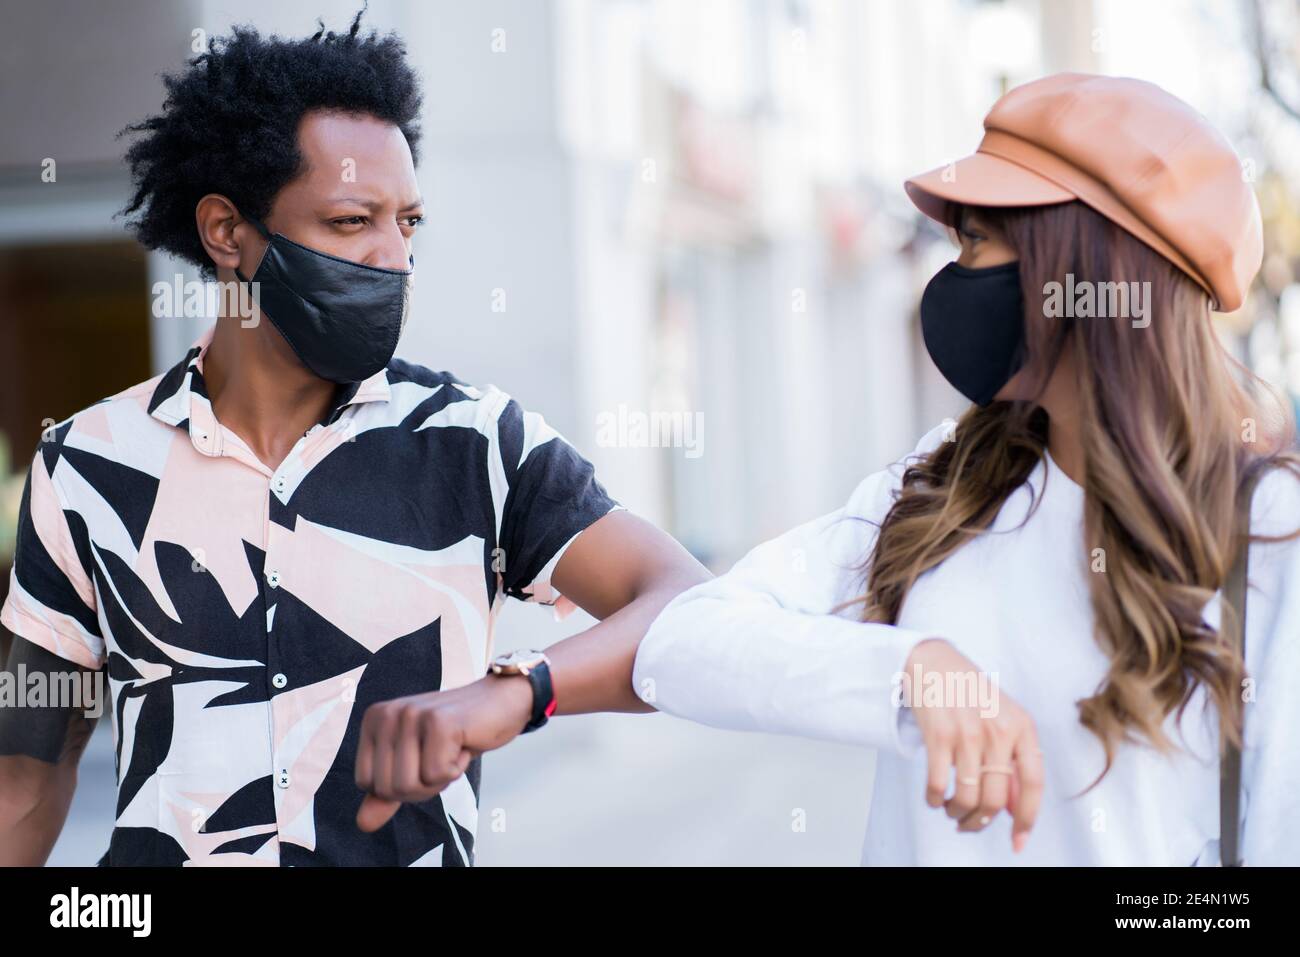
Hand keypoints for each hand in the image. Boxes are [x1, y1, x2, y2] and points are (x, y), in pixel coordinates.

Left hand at [354, 675, 532, 832]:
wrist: (500, 702)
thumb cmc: (457, 733)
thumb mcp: (416, 763)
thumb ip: (388, 792)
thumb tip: (363, 824)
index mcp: (374, 720)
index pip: (366, 783)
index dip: (399, 787)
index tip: (423, 760)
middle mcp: (387, 713)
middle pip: (388, 788)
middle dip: (422, 786)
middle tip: (441, 756)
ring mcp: (412, 715)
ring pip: (409, 785)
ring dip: (439, 779)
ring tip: (451, 750)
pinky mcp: (439, 722)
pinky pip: (437, 775)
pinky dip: (456, 770)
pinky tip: (463, 745)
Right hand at [902, 638, 1043, 852]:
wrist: (934, 661)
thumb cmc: (970, 693)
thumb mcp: (1003, 720)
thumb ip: (1012, 762)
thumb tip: (1014, 810)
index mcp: (1022, 727)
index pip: (1033, 784)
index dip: (1028, 819)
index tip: (1018, 841)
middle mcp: (999, 730)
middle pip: (996, 800)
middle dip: (980, 823)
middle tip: (969, 824)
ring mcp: (968, 732)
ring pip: (968, 797)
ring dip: (958, 814)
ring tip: (952, 811)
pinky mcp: (938, 734)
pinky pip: (939, 785)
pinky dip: (935, 800)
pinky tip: (935, 797)